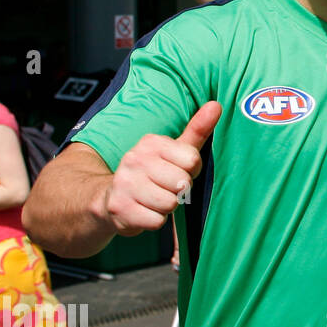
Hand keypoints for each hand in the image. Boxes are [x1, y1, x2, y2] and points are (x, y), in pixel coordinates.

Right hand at [101, 102, 220, 236]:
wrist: (109, 198)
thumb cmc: (152, 173)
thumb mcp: (175, 149)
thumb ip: (198, 129)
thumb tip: (217, 105)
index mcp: (151, 143)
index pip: (192, 160)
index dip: (190, 171)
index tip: (177, 171)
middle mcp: (134, 159)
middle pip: (183, 184)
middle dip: (179, 191)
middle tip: (163, 187)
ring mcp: (125, 183)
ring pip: (170, 204)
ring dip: (167, 207)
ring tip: (153, 199)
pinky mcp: (120, 208)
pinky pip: (157, 221)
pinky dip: (154, 220)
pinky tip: (143, 211)